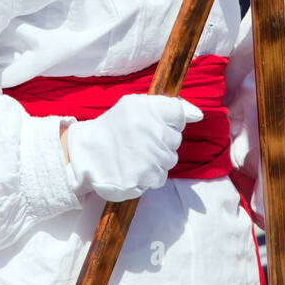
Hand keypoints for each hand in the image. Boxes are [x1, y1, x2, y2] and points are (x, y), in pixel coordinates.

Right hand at [64, 94, 202, 201]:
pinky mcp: (143, 179)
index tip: (152, 124)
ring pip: (169, 160)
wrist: (85, 154)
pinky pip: (159, 178)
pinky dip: (149, 175)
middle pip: (175, 139)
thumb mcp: (137, 105)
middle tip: (139, 142)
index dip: (167, 121)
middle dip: (161, 141)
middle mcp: (152, 132)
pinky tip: (133, 168)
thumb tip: (199, 115)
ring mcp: (148, 157)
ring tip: (134, 155)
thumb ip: (171, 107)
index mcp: (149, 108)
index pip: (178, 114)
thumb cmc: (114, 128)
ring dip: (156, 159)